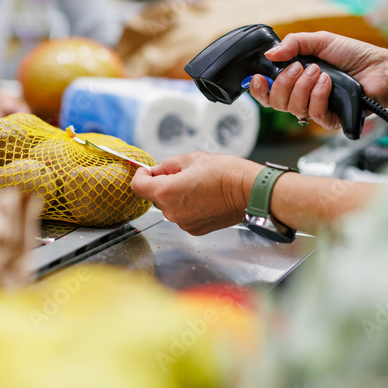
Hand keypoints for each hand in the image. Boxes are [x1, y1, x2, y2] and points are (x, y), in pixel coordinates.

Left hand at [130, 152, 263, 235]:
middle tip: (182, 173)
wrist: (249, 192)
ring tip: (198, 185)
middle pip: (155, 197)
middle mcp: (171, 211)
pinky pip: (183, 216)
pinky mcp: (195, 229)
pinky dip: (188, 207)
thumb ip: (168, 165)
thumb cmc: (225, 173)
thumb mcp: (192, 158)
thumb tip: (157, 170)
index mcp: (166, 191)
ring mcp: (183, 223)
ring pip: (170, 206)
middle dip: (163, 184)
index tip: (148, 171)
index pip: (137, 187)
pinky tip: (204, 198)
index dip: (141, 176)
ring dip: (176, 196)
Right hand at [250, 31, 387, 130]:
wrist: (380, 69)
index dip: (258, 89)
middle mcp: (303, 96)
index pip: (268, 91)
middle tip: (299, 68)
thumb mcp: (320, 40)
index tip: (257, 78)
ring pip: (293, 108)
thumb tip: (270, 54)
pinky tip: (328, 83)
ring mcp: (316, 108)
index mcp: (296, 79)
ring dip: (303, 87)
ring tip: (319, 72)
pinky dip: (318, 95)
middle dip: (283, 83)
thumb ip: (293, 44)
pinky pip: (313, 114)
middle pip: (276, 102)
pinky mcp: (330, 119)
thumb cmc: (354, 55)